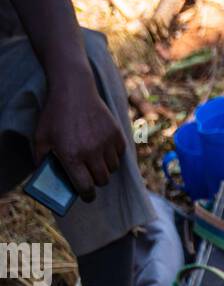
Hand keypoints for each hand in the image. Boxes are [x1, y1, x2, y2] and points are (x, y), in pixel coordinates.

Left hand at [34, 76, 125, 202]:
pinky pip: (120, 154)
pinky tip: (104, 148)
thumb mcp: (40, 137)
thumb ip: (41, 159)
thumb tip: (49, 178)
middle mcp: (91, 152)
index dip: (87, 195)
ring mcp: (106, 142)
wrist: (73, 89)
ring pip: (113, 168)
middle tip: (90, 175)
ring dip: (105, 168)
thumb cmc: (54, 114)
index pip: (85, 187)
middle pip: (102, 180)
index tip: (87, 196)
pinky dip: (114, 155)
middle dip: (95, 181)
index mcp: (72, 156)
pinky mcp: (116, 133)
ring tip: (96, 160)